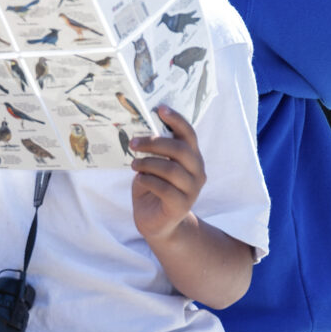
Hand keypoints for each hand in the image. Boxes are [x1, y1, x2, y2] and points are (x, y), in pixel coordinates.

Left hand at [129, 105, 205, 243]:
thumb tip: (140, 127)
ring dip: (148, 163)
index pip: (189, 134)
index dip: (176, 120)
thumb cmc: (154, 188)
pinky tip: (139, 179)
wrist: (157, 223)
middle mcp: (197, 171)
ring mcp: (192, 190)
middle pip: (180, 150)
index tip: (159, 108)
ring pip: (171, 169)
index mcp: (192, 157)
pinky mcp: (181, 205)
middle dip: (155, 143)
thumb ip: (154, 150)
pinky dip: (147, 180)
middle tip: (134, 143)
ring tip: (134, 164)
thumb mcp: (153, 165)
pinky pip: (164, 188)